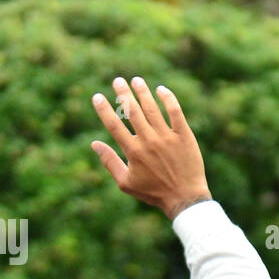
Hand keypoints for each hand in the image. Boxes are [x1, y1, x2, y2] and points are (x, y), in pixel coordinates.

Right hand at [91, 76, 210, 219]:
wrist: (184, 198)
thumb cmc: (152, 192)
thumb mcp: (125, 182)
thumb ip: (109, 161)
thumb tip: (94, 144)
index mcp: (132, 152)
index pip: (114, 125)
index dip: (104, 109)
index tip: (97, 96)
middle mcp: (148, 141)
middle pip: (132, 111)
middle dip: (123, 93)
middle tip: (118, 80)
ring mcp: (167, 137)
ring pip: (152, 108)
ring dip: (143, 92)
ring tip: (136, 80)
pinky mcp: (184, 135)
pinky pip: (175, 112)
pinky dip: (168, 99)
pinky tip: (161, 89)